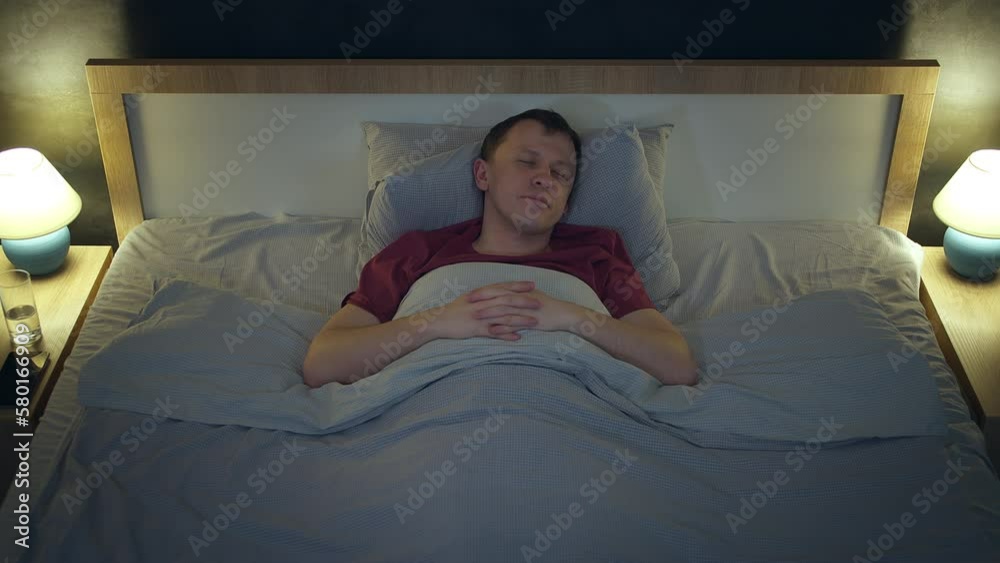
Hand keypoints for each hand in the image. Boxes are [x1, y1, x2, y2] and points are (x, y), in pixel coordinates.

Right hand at [431, 281, 541, 340]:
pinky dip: (506, 335)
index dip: (518, 286)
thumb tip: (496, 294)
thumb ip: (483, 297)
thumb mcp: (469, 299)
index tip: (532, 285)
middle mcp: (482, 303)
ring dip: (520, 319)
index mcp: (481, 294)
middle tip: (540, 302)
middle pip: (507, 300)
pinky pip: (494, 332)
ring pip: (504, 316)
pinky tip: (517, 338)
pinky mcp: (476, 329)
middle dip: (524, 301)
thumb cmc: (454, 310)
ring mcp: (480, 316)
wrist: (437, 321)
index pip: (503, 287)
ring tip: (535, 322)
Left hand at [467, 288, 581, 333]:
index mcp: (521, 292)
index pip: (499, 289)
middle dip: (482, 298)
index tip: (470, 293)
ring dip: (490, 312)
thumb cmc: (549, 308)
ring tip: (476, 316)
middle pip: (499, 295)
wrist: (566, 314)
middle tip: (468, 301)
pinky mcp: (532, 320)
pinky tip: (493, 331)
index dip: (484, 290)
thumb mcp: (532, 299)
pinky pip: (516, 323)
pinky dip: (504, 327)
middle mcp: (522, 298)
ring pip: (505, 309)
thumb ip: (518, 298)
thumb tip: (506, 298)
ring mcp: (527, 309)